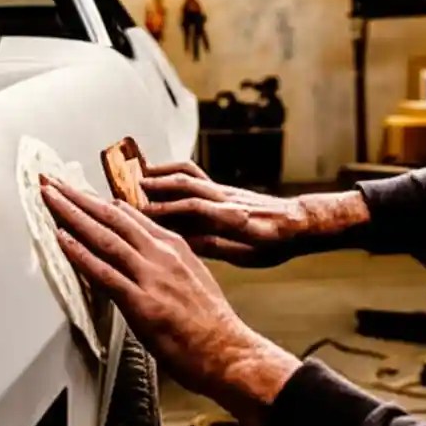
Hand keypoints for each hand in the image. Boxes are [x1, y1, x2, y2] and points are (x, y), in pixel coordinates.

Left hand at [40, 174, 299, 425]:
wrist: (229, 352)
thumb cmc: (209, 323)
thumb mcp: (191, 275)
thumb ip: (163, 259)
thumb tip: (138, 250)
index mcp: (174, 245)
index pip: (128, 214)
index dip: (97, 201)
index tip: (76, 190)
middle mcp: (161, 254)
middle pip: (111, 216)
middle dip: (77, 197)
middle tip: (52, 181)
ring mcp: (151, 276)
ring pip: (104, 236)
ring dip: (71, 215)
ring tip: (49, 198)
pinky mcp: (142, 302)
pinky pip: (103, 272)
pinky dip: (79, 253)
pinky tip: (61, 239)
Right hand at [137, 161, 307, 266]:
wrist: (299, 222)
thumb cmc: (275, 243)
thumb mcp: (248, 254)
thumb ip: (216, 246)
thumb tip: (185, 243)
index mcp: (234, 218)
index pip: (194, 208)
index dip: (166, 208)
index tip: (141, 212)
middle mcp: (226, 198)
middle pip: (186, 185)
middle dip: (155, 186)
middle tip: (127, 189)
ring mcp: (223, 190)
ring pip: (188, 175)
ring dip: (160, 174)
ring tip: (134, 179)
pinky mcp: (222, 188)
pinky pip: (194, 175)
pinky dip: (172, 172)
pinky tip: (156, 177)